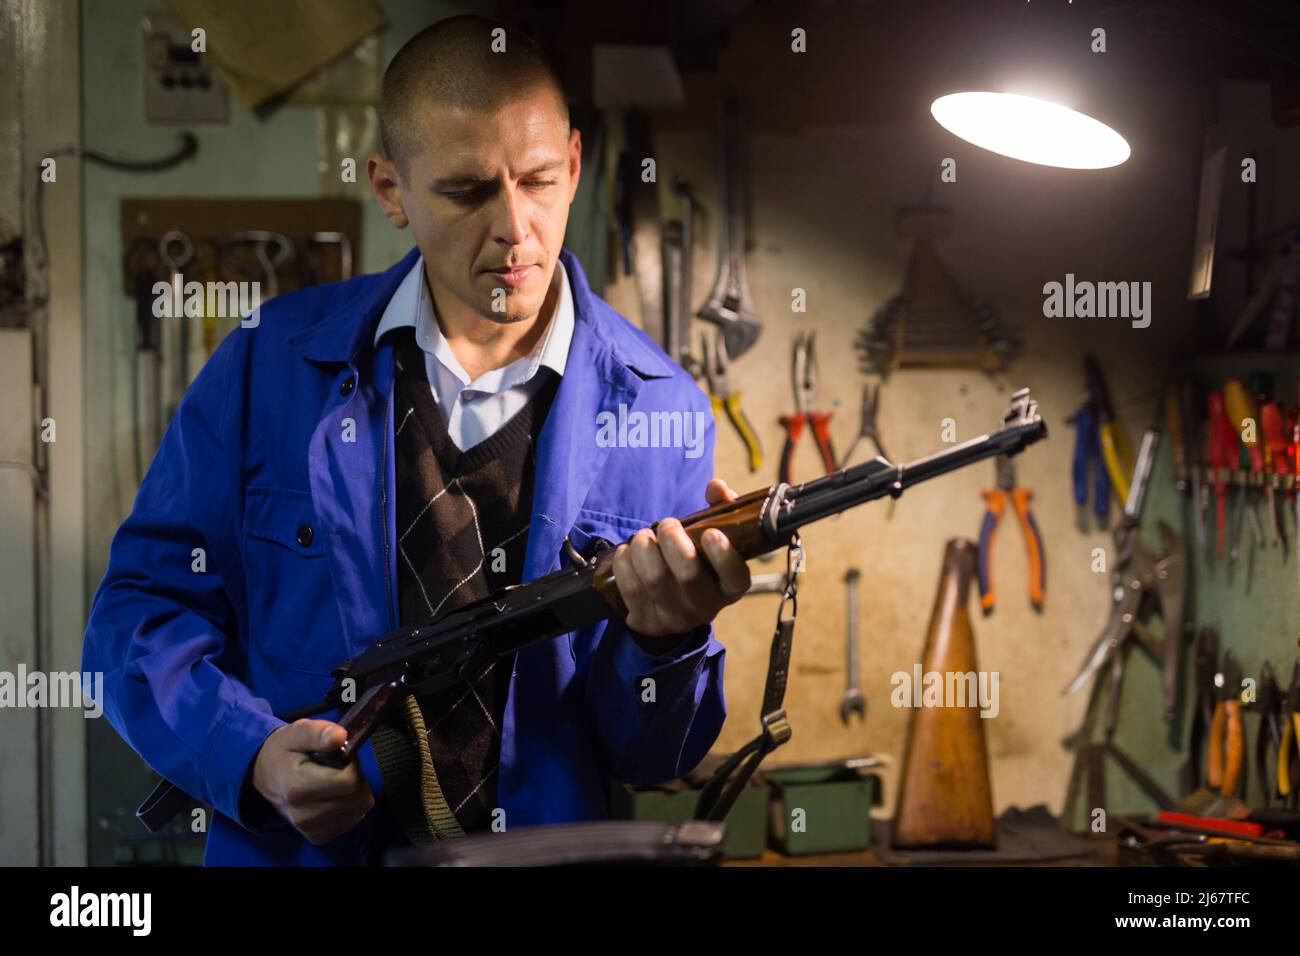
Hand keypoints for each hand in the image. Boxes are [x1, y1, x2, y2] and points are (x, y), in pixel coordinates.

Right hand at [252, 719, 374, 844]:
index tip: (340, 756)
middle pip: (358, 797)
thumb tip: (340, 736)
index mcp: (297, 787)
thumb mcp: (297, 732)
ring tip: (333, 780)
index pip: (350, 781)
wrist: (264, 776)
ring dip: (353, 792)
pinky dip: (349, 805)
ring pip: (359, 809)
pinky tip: (333, 795)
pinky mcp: (317, 837)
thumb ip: (319, 732)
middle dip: (355, 777)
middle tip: (337, 767)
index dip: (352, 764)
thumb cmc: (283, 751)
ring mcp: (310, 829)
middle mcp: (304, 814)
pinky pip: (352, 820)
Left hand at [612, 478, 750, 643]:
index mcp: (729, 588)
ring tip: (644, 536)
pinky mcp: (646, 622)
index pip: (736, 578)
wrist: (669, 604)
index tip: (711, 532)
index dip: (724, 555)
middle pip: (688, 575)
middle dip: (672, 540)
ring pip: (654, 579)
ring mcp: (674, 618)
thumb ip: (719, 510)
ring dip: (644, 547)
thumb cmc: (695, 562)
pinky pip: (630, 588)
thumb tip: (717, 486)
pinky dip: (625, 562)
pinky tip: (628, 552)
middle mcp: (705, 608)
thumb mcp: (712, 540)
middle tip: (667, 524)